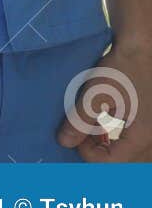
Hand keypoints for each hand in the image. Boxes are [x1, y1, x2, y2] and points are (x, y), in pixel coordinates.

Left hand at [58, 40, 151, 161]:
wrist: (144, 46)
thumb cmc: (123, 69)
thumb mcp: (96, 94)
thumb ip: (80, 120)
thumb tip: (64, 143)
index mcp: (144, 136)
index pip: (113, 162)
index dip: (88, 154)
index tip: (74, 136)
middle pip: (127, 161)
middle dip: (102, 155)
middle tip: (83, 140)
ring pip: (133, 152)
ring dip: (112, 148)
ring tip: (92, 133)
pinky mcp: (150, 119)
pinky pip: (137, 139)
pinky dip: (120, 138)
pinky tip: (106, 125)